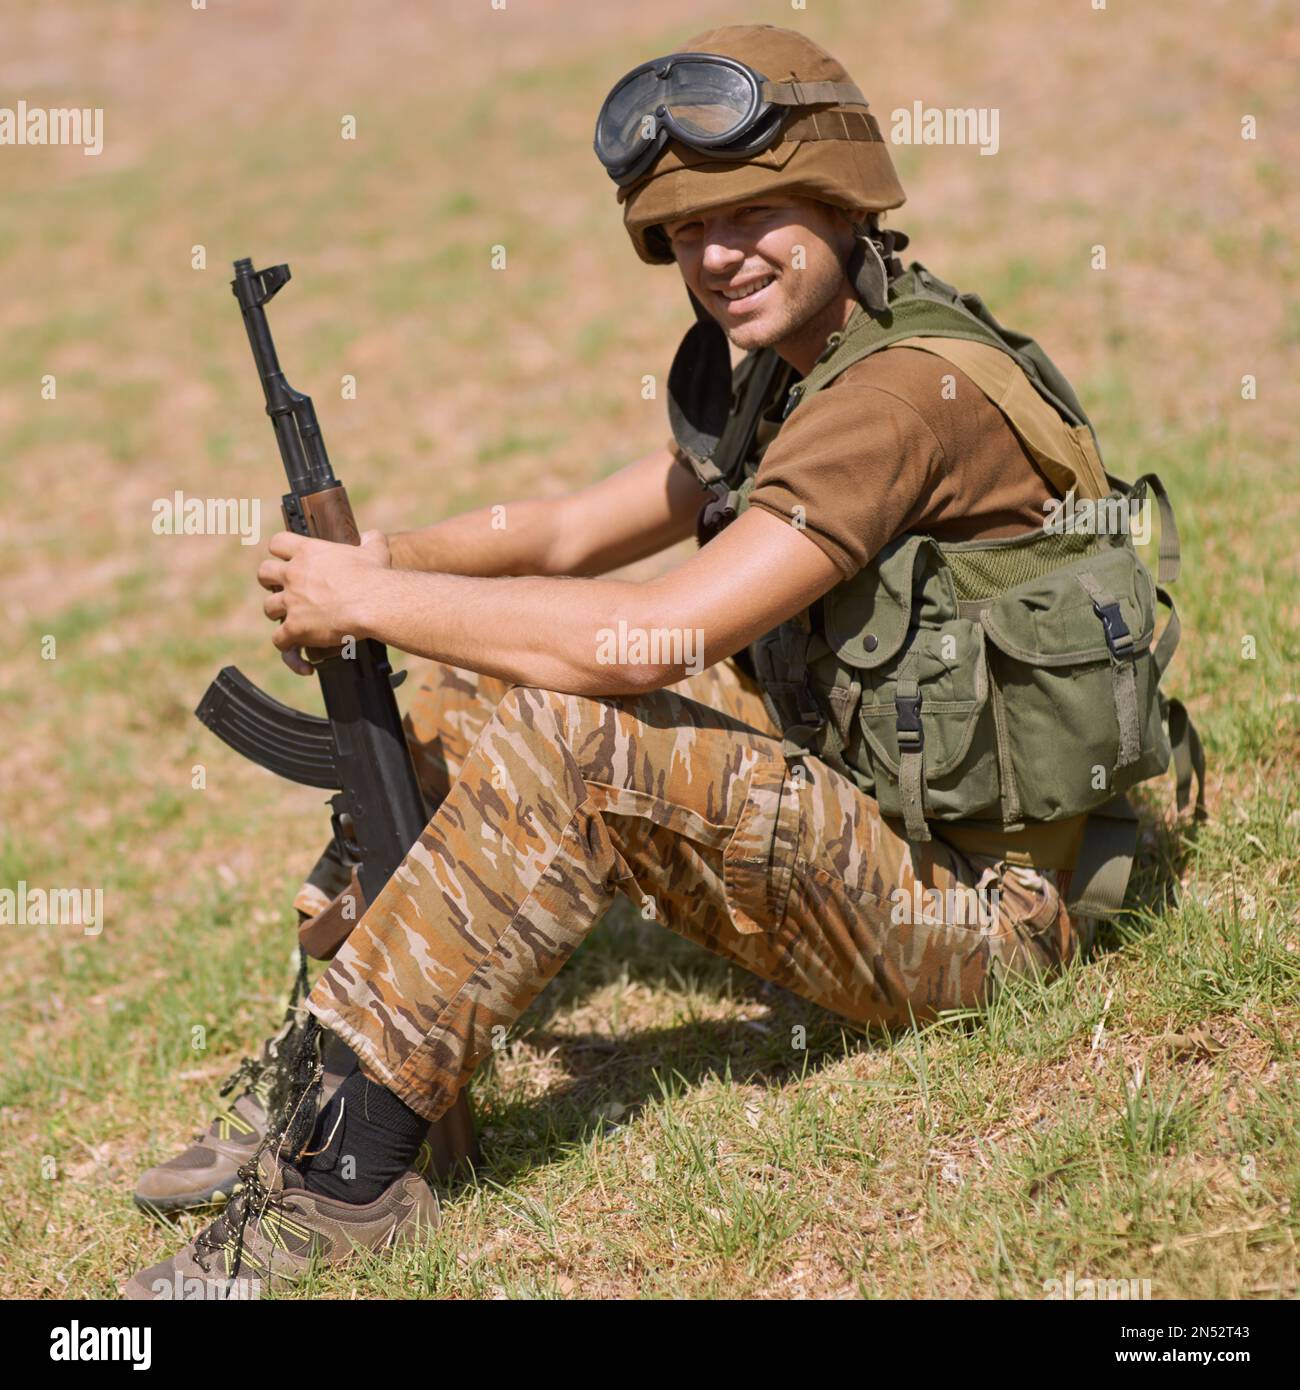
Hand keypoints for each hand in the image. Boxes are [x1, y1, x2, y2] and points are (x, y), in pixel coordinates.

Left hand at [258, 528, 391, 674]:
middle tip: (282, 588)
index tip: (287, 558)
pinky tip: (294, 645)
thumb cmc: (375, 575)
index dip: (280, 551)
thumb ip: (370, 539)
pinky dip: (286, 643)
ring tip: (289, 618)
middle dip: (269, 581)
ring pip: (268, 607)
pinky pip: (279, 638)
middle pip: (263, 573)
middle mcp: (293, 574)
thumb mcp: (375, 549)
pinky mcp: (295, 627)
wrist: (373, 603)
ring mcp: (291, 601)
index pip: (278, 543)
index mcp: (308, 552)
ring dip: (278, 613)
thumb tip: (371, 536)